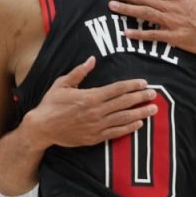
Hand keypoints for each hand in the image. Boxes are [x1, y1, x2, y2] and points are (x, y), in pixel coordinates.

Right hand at [23, 56, 157, 148]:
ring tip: (153, 109)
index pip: (116, 89)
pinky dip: (129, 128)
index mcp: (90, 97)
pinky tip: (139, 124)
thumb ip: (79, 72)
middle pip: (124, 103)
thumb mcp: (62, 84)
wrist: (41, 128)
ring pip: (123, 118)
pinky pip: (116, 132)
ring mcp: (96, 126)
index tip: (143, 83)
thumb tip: (92, 59)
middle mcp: (96, 111)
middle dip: (141, 98)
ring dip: (140, 113)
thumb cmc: (51, 104)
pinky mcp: (94, 138)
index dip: (132, 86)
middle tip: (154, 94)